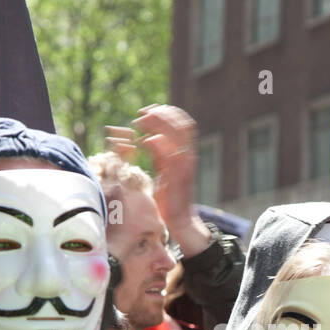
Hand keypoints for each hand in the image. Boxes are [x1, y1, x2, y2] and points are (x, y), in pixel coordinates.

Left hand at [109, 104, 210, 257]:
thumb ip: (159, 154)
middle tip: (142, 113)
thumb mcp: (163, 170)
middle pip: (181, 123)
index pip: (183, 123)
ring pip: (176, 134)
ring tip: (140, 122)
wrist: (180, 220)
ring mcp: (185, 165)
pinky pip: (169, 153)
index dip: (167, 112)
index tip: (149, 110)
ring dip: (157, 124)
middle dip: (161, 113)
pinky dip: (156, 143)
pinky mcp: (178, 175)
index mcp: (187, 153)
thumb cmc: (169, 197)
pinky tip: (144, 142)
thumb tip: (150, 138)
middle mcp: (189, 156)